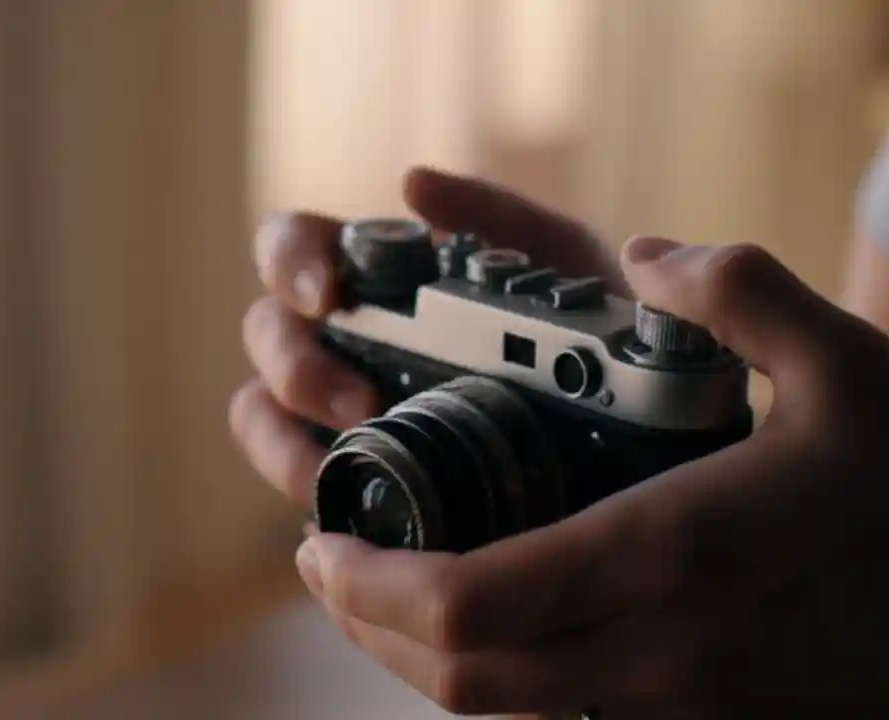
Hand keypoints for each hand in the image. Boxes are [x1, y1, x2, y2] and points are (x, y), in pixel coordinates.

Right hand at [230, 167, 613, 506]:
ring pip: (257, 411)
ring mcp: (329, 410)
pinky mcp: (342, 475)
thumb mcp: (563, 262)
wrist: (631, 438)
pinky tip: (352, 514)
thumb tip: (412, 183)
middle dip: (297, 366)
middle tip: (363, 402)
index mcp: (373, 274)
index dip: (290, 261)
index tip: (327, 294)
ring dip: (285, 438)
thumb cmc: (586, 335)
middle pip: (265, 333)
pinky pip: (296, 481)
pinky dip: (310, 492)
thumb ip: (497, 216)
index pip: (290, 246)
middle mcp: (336, 336)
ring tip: (346, 466)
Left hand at [293, 238, 888, 715]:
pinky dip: (483, 673)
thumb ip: (744, 295)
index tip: (321, 537)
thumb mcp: (853, 368)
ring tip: (369, 587)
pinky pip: (547, 714)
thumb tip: (646, 255)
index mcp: (670, 555)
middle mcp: (654, 647)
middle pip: (458, 673)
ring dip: (408, 655)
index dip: (370, 584)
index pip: (471, 603)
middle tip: (325, 558)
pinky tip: (469, 616)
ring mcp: (667, 702)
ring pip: (495, 707)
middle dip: (365, 623)